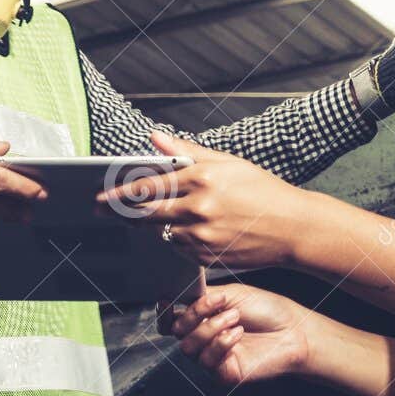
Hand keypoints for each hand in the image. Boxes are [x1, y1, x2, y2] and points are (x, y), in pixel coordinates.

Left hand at [97, 132, 310, 270]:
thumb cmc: (262, 190)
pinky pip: (179, 248)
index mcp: (202, 178)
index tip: (101, 195)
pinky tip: (184, 230)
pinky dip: (176, 239)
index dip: (120, 192)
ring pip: (162, 232)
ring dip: (153, 225)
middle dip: (121, 212)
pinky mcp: (207, 257)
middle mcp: (199, 207)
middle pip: (146, 212)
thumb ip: (187, 152)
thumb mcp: (228, 163)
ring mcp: (202, 236)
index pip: (148, 186)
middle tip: (102, 211)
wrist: (292, 227)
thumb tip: (156, 138)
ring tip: (146, 218)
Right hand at [167, 284, 311, 385]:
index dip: (164, 312)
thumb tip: (178, 296)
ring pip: (188, 347)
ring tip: (235, 318)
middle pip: (176, 332)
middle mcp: (204, 339)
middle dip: (194, 314)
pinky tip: (238, 334)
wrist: (293, 330)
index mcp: (203, 318)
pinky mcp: (223, 374)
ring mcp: (212, 358)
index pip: (171, 319)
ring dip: (211, 327)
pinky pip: (207, 361)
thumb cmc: (267, 310)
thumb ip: (202, 297)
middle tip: (220, 304)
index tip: (168, 301)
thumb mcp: (232, 294)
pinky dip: (221, 343)